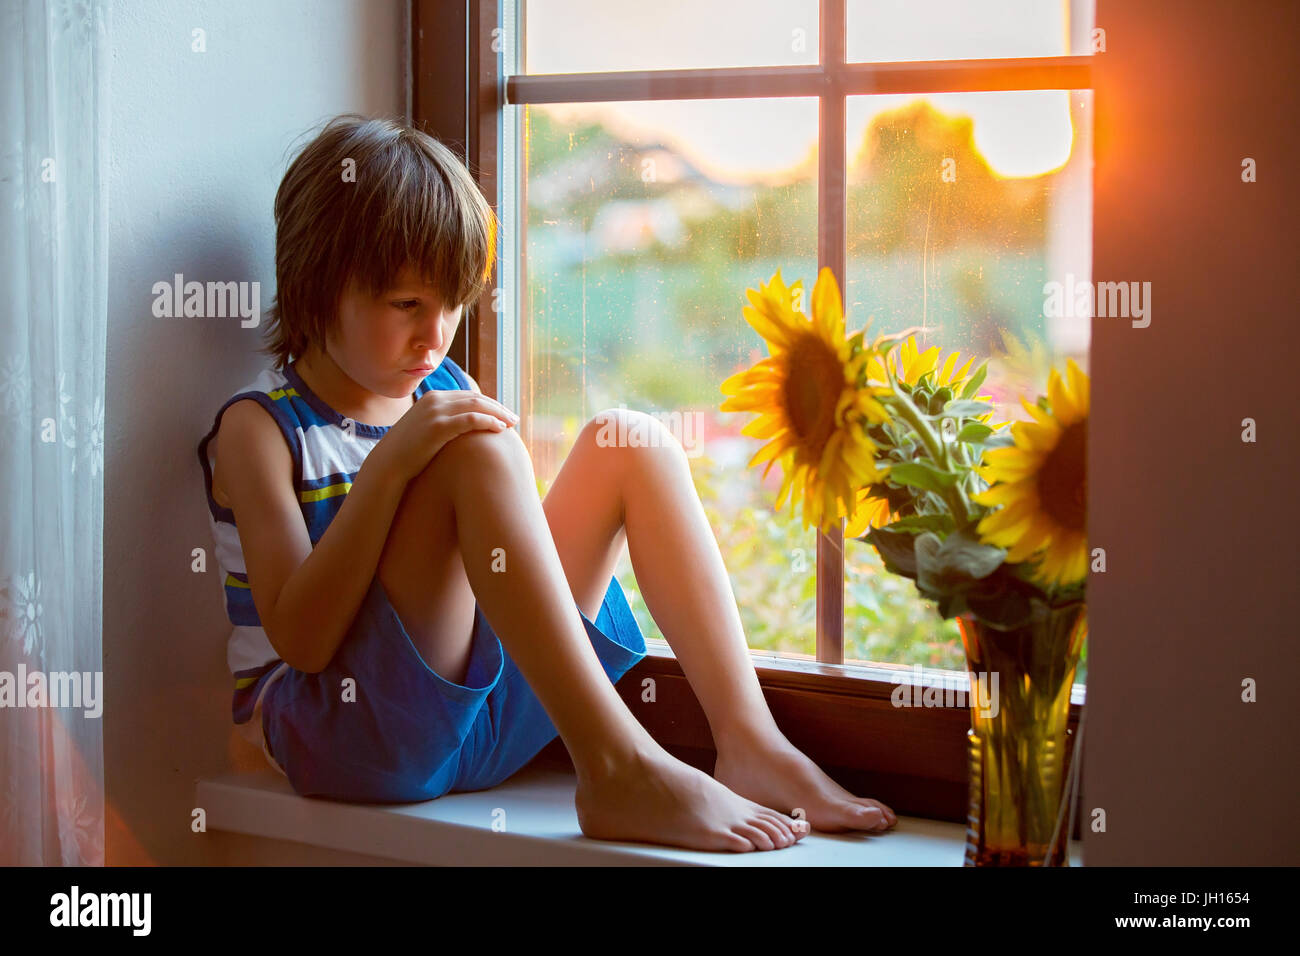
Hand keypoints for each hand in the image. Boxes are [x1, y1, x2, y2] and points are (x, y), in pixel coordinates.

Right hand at [369, 389, 518, 486]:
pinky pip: (471, 419)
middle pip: (476, 398)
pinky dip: (488, 421)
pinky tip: (500, 429)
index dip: (489, 404)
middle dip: (498, 407)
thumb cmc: (409, 453)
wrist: (389, 464)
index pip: (469, 396)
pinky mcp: (438, 426)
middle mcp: (435, 400)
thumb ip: (443, 424)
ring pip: (477, 406)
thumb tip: (462, 430)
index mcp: (433, 398)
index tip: (504, 414)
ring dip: (498, 414)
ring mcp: (436, 411)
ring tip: (512, 424)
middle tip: (514, 418)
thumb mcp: (426, 431)